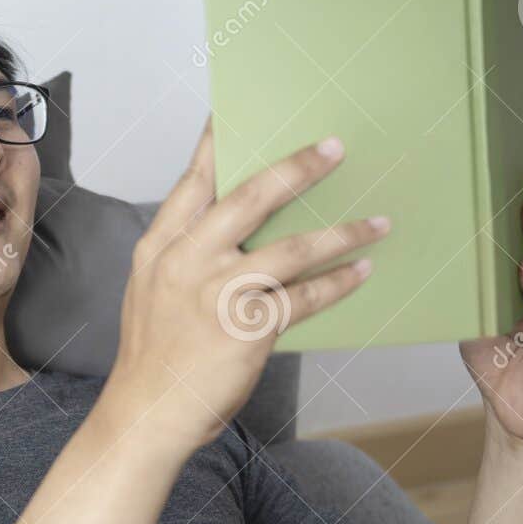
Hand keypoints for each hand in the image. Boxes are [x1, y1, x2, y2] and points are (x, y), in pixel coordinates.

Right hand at [100, 122, 389, 455]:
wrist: (145, 415)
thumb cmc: (153, 357)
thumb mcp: (150, 291)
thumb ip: (184, 252)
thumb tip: (232, 224)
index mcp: (161, 247)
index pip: (194, 182)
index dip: (218, 142)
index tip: (239, 109)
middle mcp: (188, 261)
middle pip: (251, 198)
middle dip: (298, 168)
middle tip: (335, 147)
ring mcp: (217, 294)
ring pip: (292, 248)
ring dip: (341, 232)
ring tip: (377, 221)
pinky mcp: (247, 330)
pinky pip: (304, 298)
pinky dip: (337, 284)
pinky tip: (361, 273)